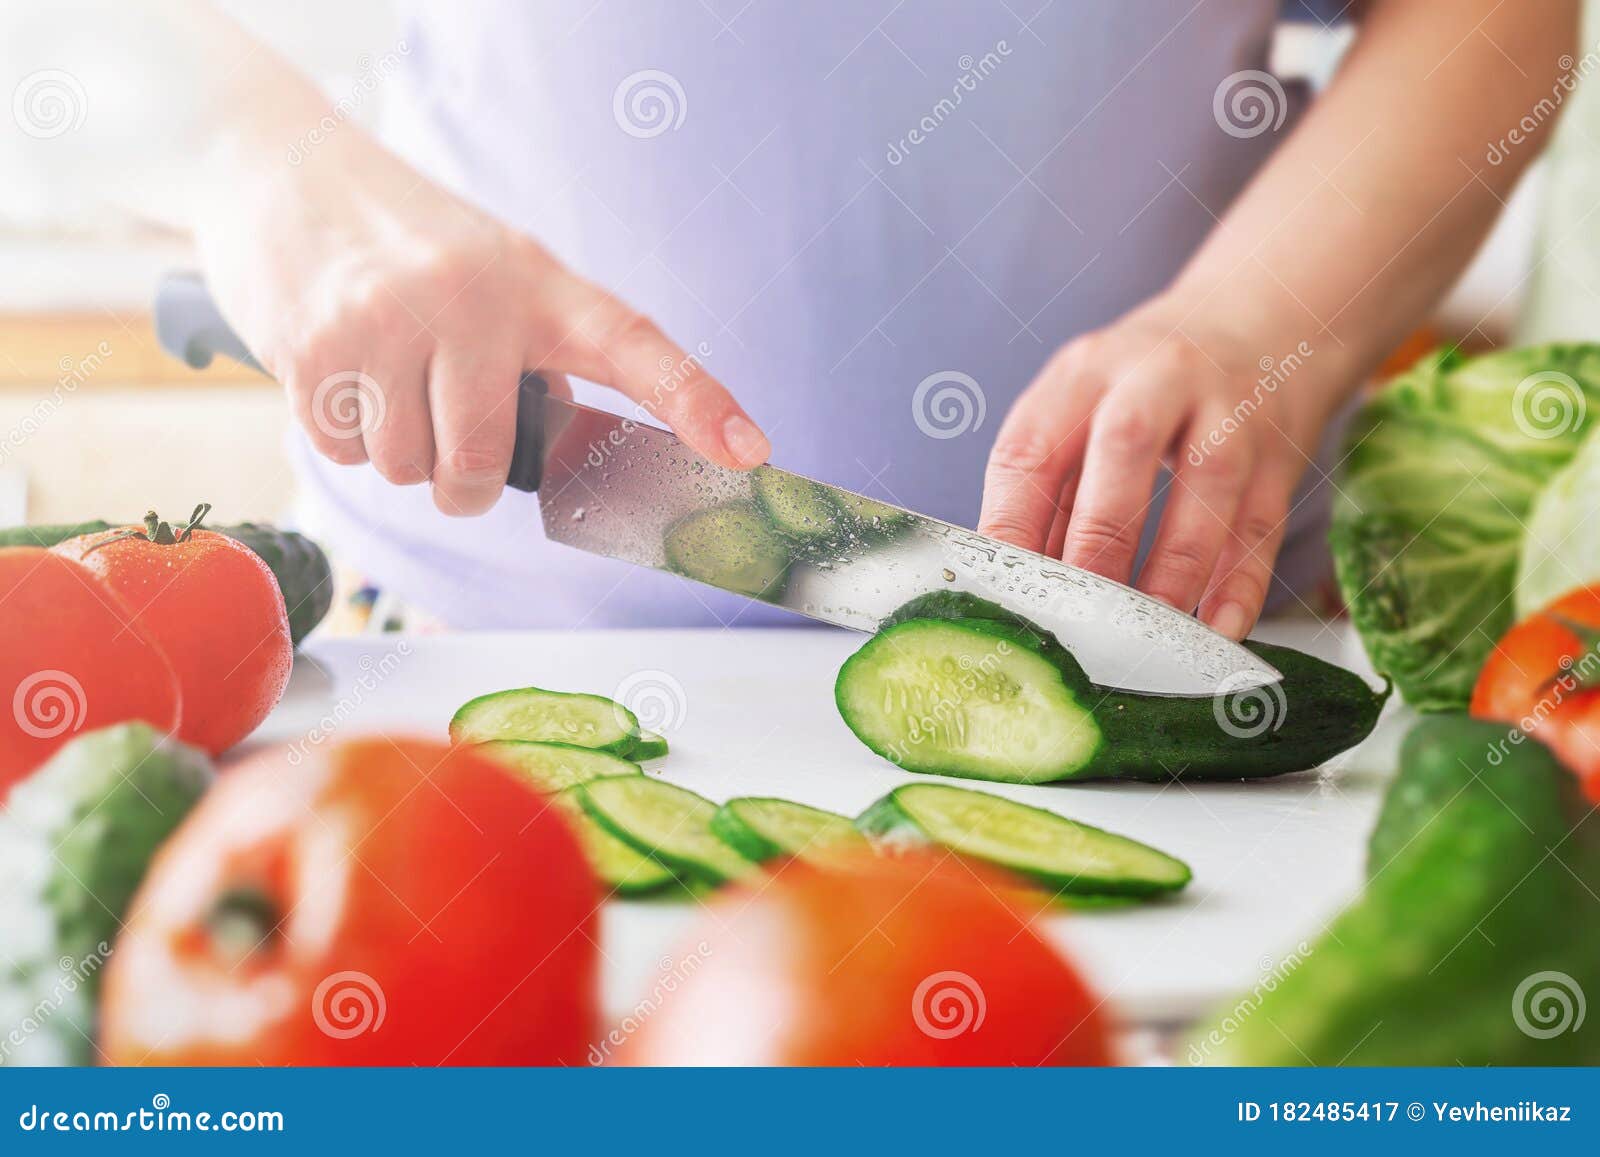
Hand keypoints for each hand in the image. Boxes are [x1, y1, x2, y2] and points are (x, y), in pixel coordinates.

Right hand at [191, 126, 767, 515]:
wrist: (282, 171)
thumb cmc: (409, 246)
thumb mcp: (492, 277)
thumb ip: (535, 357)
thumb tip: (560, 458)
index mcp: (537, 281)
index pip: (634, 342)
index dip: (696, 401)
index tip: (751, 452)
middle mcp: (469, 294)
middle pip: (478, 460)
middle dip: (462, 484)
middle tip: (448, 454)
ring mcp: (387, 317)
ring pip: (406, 468)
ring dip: (396, 454)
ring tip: (385, 382)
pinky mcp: (313, 342)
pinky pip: (342, 451)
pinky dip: (342, 435)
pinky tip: (341, 375)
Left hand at [977, 295, 1335, 638]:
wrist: (1261, 322)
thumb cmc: (1146, 387)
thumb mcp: (1084, 409)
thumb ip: (1051, 489)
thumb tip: (1019, 586)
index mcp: (1084, 372)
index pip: (1033, 445)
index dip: (1012, 522)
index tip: (1006, 589)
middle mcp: (1157, 377)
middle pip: (1124, 444)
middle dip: (1099, 536)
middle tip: (1082, 609)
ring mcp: (1228, 409)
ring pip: (1209, 484)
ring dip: (1176, 567)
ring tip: (1150, 629)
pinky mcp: (1279, 451)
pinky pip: (1263, 522)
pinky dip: (1242, 582)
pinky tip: (1220, 626)